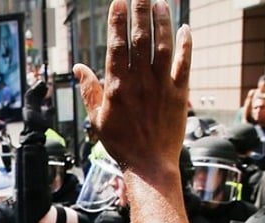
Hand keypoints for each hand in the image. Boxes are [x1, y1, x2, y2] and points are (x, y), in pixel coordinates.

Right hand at [23, 78, 49, 135]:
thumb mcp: (48, 117)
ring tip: (41, 82)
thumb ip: (49, 112)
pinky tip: (36, 86)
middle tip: (44, 83)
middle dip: (39, 89)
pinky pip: (28, 97)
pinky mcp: (26, 107)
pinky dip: (32, 90)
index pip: (38, 99)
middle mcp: (30, 108)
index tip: (46, 88)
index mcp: (35, 110)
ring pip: (30, 95)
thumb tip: (52, 107)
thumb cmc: (41, 128)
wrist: (36, 132)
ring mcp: (27, 108)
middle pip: (34, 96)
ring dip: (35, 88)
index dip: (42, 93)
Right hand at [74, 0, 190, 173]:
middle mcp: (140, 82)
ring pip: (163, 46)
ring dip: (162, 22)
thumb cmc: (120, 143)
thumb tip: (79, 68)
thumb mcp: (97, 118)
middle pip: (140, 39)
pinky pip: (184, 63)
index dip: (117, 22)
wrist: (149, 164)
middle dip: (140, 12)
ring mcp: (162, 86)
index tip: (118, 3)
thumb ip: (89, 90)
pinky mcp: (179, 93)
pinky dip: (186, 44)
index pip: (117, 46)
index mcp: (117, 87)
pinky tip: (185, 28)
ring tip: (160, 3)